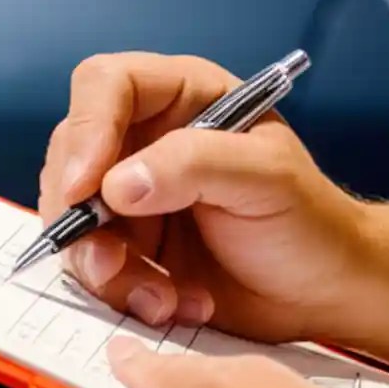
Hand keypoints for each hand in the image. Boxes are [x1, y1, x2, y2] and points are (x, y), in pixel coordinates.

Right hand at [39, 52, 368, 341]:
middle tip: (111, 259)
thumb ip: (193, 165)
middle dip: (83, 216)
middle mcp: (142, 140)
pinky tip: (169, 302)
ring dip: (105, 267)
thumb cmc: (308, 223)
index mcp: (181, 98)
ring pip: (68, 219)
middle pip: (69, 156)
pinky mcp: (121, 246)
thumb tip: (115, 185)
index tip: (84, 187)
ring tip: (161, 295)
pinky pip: (86, 265)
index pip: (104, 84)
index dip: (86, 129)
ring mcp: (125, 196)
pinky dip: (119, 292)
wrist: (319, 295)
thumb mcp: (266, 179)